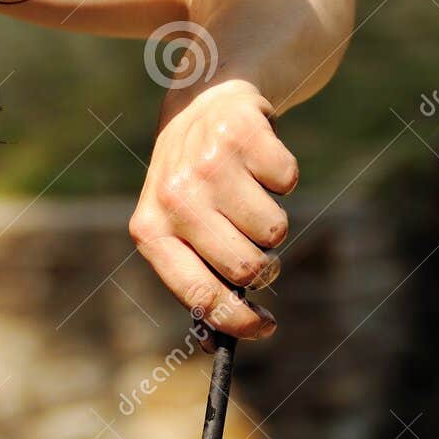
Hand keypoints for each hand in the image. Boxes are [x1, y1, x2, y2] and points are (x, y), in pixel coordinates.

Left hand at [129, 78, 297, 339]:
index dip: (237, 320)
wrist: (204, 98)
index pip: (198, 293)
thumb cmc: (196, 180)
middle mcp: (173, 198)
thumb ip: (198, 275)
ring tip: (250, 192)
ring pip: (274, 228)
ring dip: (273, 216)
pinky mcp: (241, 131)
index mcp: (150, 230)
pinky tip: (258, 159)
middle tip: (258, 245)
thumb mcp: (179, 225)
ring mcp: (206, 163)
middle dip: (263, 265)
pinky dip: (283, 173)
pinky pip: (288, 180)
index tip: (266, 327)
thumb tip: (223, 340)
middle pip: (246, 268)